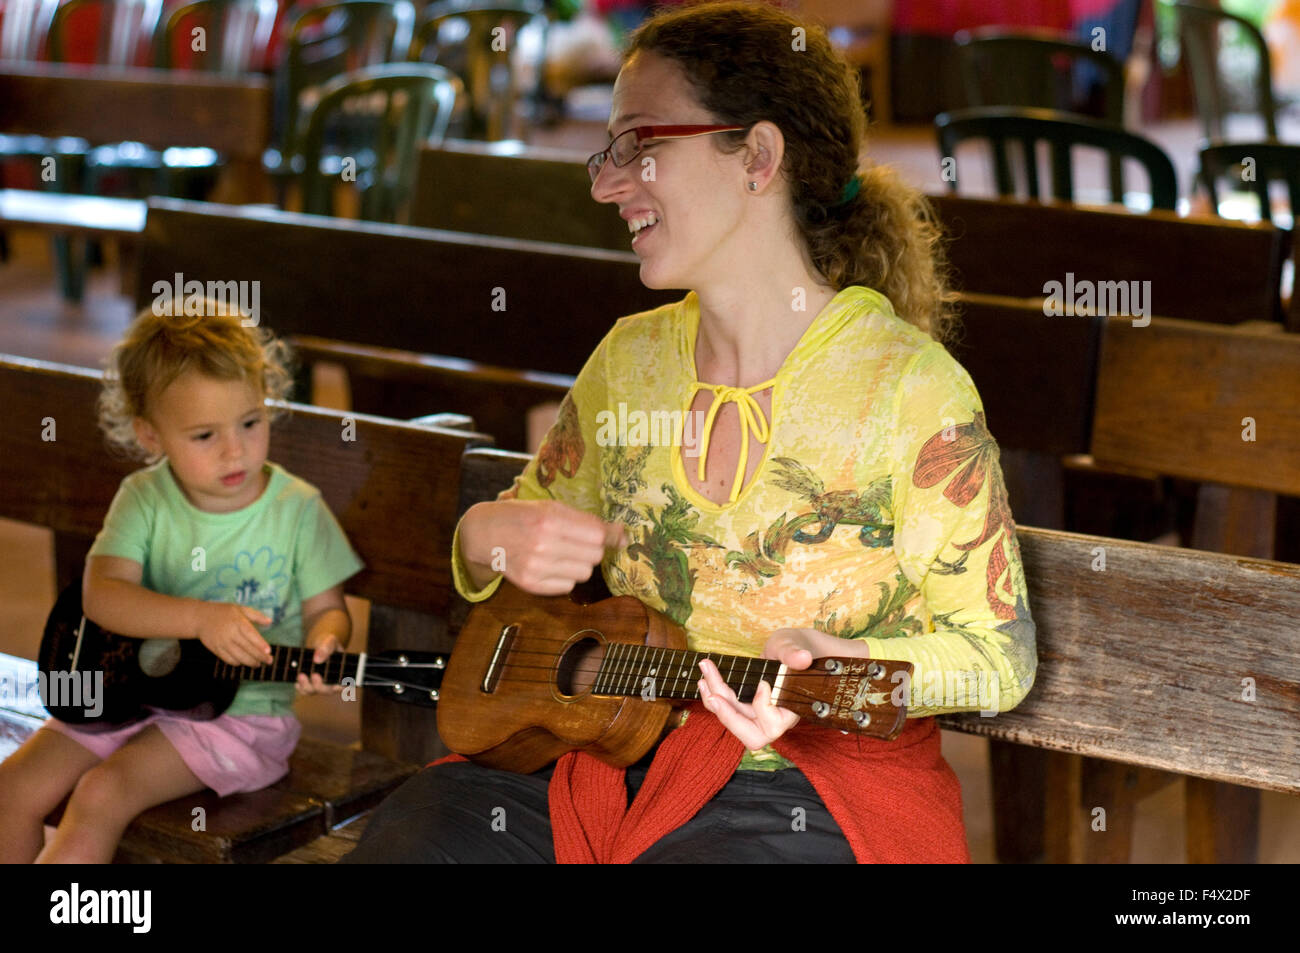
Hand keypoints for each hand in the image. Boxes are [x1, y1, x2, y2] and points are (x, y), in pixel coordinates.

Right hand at [195, 602, 272, 666]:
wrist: (200, 618)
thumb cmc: (223, 612)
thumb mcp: (240, 608)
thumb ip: (256, 615)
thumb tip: (270, 622)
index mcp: (238, 622)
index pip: (251, 635)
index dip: (260, 644)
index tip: (269, 651)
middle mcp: (230, 633)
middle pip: (247, 648)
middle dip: (259, 657)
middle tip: (269, 661)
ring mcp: (222, 642)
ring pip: (238, 656)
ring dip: (250, 662)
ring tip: (258, 664)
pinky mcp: (216, 649)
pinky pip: (228, 659)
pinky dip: (237, 663)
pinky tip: (244, 662)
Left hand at [296, 635, 342, 694]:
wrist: (319, 644)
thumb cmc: (328, 643)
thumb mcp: (330, 641)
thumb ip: (326, 648)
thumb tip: (317, 660)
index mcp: (343, 674)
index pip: (345, 685)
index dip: (340, 688)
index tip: (334, 685)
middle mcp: (332, 683)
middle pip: (327, 690)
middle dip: (319, 685)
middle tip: (314, 675)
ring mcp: (320, 685)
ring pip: (313, 691)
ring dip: (306, 686)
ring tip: (301, 675)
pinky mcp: (309, 684)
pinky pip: (304, 689)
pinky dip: (300, 685)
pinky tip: (297, 678)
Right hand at [460, 499, 625, 594]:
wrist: (485, 534)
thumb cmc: (522, 516)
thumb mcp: (550, 507)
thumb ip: (586, 520)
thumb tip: (623, 535)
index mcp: (549, 519)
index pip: (598, 534)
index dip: (612, 534)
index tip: (618, 534)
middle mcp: (543, 544)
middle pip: (595, 555)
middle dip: (594, 548)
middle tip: (580, 541)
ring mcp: (536, 567)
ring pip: (584, 573)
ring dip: (580, 563)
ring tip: (563, 552)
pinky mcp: (531, 584)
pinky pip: (568, 586)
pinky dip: (565, 576)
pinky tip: (550, 564)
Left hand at [697, 628, 871, 749]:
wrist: (796, 648)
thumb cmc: (799, 648)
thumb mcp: (794, 645)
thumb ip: (794, 653)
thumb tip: (803, 658)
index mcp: (792, 710)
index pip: (774, 724)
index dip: (764, 707)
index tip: (762, 683)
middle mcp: (775, 719)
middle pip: (751, 735)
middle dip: (729, 716)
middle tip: (714, 698)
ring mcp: (759, 715)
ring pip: (734, 720)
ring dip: (716, 701)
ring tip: (704, 679)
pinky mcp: (747, 706)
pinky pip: (727, 709)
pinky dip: (714, 695)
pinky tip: (705, 680)